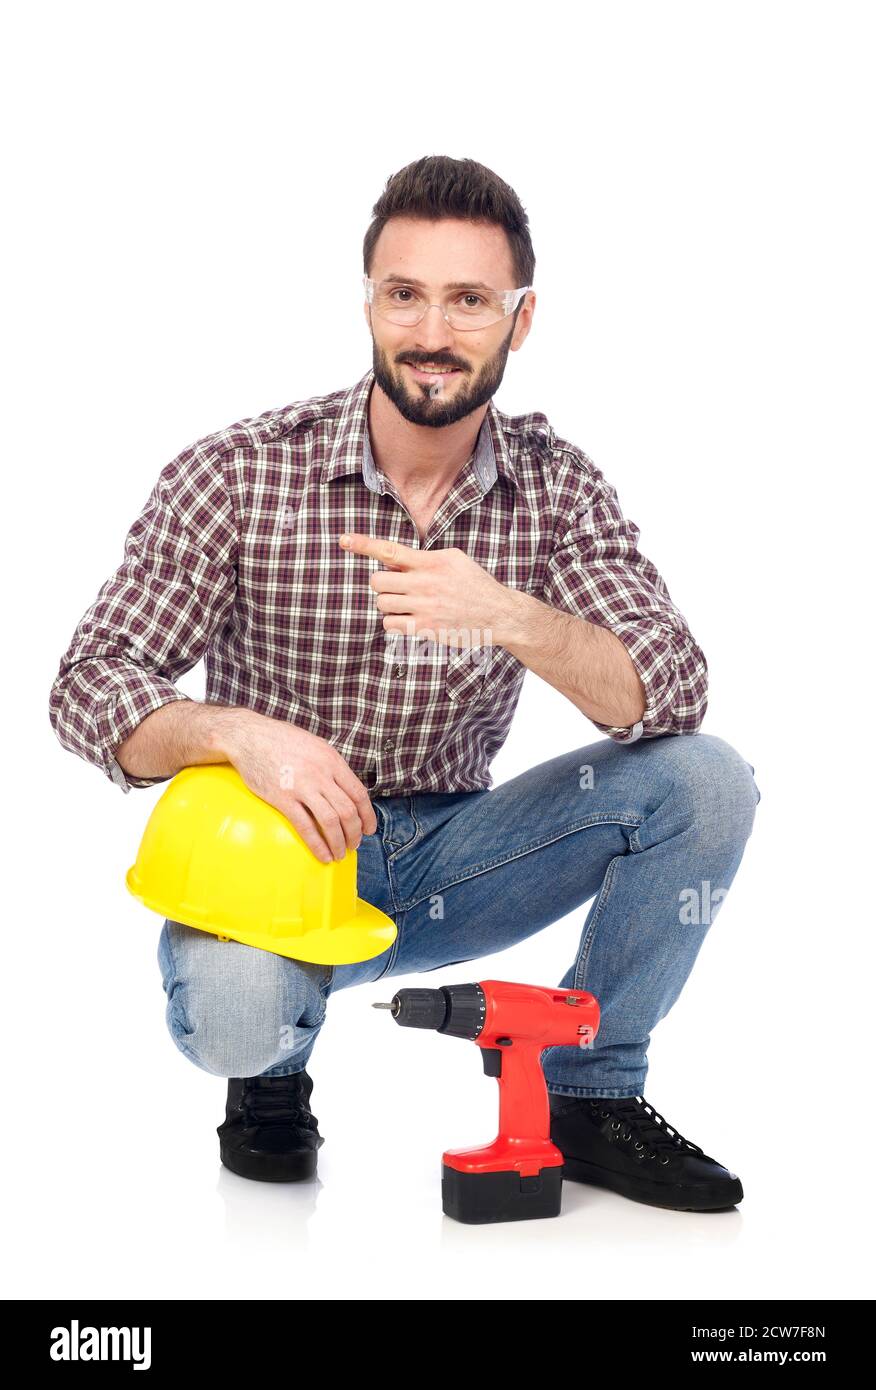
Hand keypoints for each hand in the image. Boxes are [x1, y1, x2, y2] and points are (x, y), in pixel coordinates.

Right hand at [218, 711, 377, 863]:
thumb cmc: (282, 740)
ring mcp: (302, 787)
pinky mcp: (282, 798)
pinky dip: (318, 845)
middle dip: (355, 833)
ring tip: (340, 853)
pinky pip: (305, 827)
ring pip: (331, 822)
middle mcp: (321, 774)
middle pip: (348, 811)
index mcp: (332, 760)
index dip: (368, 816)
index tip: (370, 829)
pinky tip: (323, 855)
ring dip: (340, 842)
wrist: (249, 736)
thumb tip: (345, 789)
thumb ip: (331, 766)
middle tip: (354, 844)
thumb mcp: (316, 746)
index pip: (359, 794)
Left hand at [338, 532, 516, 645]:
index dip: (363, 544)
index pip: (390, 550)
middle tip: (397, 588)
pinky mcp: (426, 628)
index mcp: (432, 561)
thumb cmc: (474, 585)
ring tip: (407, 604)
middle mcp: (425, 583)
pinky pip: (390, 625)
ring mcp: (425, 607)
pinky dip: (394, 623)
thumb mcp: (453, 560)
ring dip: (388, 604)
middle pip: (378, 581)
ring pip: (382, 604)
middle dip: (382, 584)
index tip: (343, 540)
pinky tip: (410, 619)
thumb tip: (391, 558)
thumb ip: (424, 558)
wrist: (498, 614)